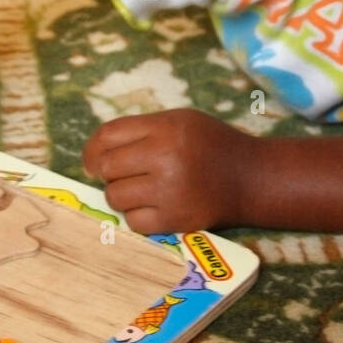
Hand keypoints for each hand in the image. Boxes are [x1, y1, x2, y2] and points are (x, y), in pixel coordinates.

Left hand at [81, 108, 252, 234]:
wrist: (251, 178)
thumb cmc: (211, 145)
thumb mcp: (180, 121)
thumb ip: (141, 131)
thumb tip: (95, 154)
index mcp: (166, 128)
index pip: (108, 135)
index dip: (92, 149)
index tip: (91, 160)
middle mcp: (166, 157)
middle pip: (107, 167)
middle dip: (108, 173)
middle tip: (124, 176)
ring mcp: (170, 191)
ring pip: (115, 196)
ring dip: (121, 195)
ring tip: (141, 191)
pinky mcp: (176, 220)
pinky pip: (133, 222)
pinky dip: (137, 217)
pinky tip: (153, 208)